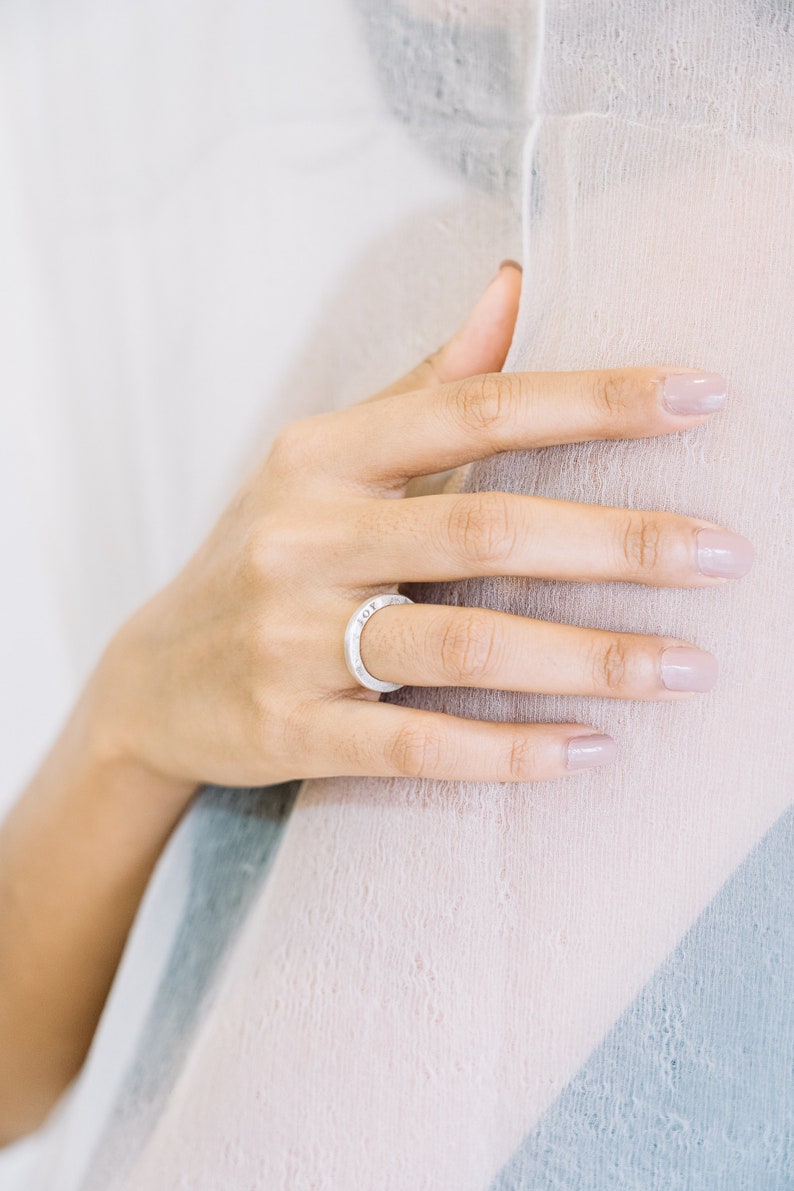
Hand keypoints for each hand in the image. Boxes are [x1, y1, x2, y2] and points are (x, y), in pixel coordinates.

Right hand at [89, 263, 752, 787]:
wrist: (152, 680)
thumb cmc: (266, 553)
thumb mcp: (326, 460)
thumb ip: (427, 383)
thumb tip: (515, 283)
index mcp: (322, 457)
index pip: (474, 410)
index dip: (593, 401)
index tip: (704, 396)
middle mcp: (304, 539)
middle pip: (483, 531)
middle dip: (616, 542)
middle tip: (725, 553)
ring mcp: (291, 642)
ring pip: (460, 647)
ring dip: (587, 659)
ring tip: (687, 667)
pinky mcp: (288, 732)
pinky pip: (413, 746)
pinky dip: (508, 751)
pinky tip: (590, 749)